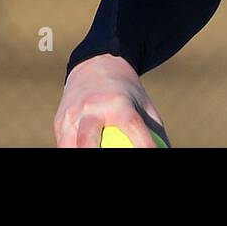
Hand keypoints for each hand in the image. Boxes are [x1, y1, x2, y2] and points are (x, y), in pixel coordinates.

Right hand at [54, 54, 169, 147]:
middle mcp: (92, 107)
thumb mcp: (145, 107)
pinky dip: (72, 150)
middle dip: (94, 152)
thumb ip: (154, 134)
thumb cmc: (128, 95)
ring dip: (79, 152)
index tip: (152, 156)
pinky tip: (84, 152)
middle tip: (110, 159)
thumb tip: (166, 153)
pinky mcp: (60, 121)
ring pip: (69, 145)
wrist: (96, 66)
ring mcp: (72, 114)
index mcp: (118, 103)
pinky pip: (64, 145)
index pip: (131, 127)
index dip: (142, 144)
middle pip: (88, 140)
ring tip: (98, 153)